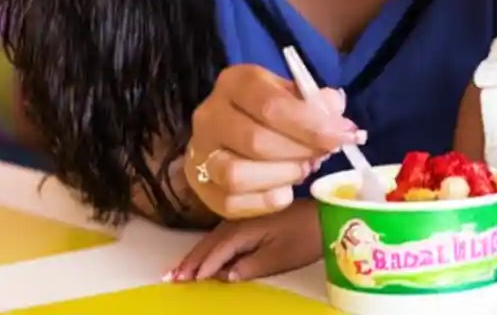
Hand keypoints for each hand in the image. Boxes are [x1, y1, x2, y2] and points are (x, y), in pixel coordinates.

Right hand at [167, 199, 322, 282]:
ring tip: (179, 269)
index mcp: (245, 229)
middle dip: (190, 260)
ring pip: (214, 237)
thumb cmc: (306, 237)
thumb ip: (250, 266)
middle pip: (210, 242)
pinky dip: (210, 246)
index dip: (201, 266)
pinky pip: (223, 234)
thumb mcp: (280, 257)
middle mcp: (240, 220)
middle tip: (169, 276)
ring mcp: (245, 218)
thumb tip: (224, 276)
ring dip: (196, 253)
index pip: (217, 250)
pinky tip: (204, 253)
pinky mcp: (252, 219)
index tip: (183, 281)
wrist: (326, 215)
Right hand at [185, 64, 363, 218]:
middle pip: (257, 141)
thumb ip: (318, 103)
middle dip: (300, 152)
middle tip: (322, 154)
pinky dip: (266, 201)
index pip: (272, 105)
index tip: (343, 136)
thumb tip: (336, 114)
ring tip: (302, 169)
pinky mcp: (201, 186)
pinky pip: (231, 203)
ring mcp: (200, 152)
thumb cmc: (271, 111)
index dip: (312, 125)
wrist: (233, 131)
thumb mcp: (295, 95)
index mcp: (235, 83)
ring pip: (237, 175)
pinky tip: (284, 190)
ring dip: (281, 177)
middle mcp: (210, 115)